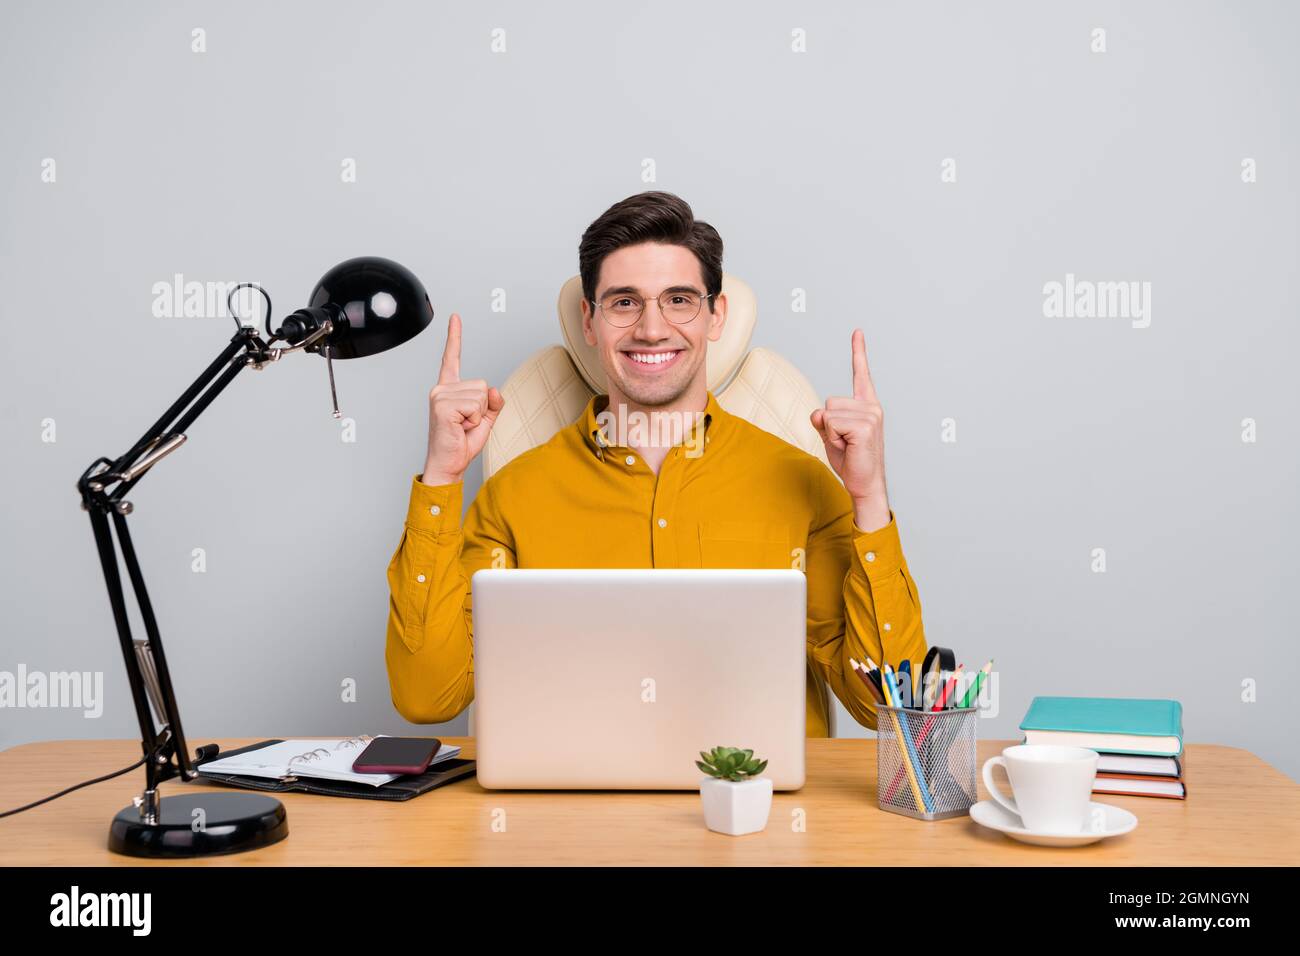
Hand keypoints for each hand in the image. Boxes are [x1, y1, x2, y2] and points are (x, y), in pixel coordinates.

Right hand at [422, 314, 504, 484]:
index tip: (455, 317)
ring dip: (478, 416)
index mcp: (449, 389)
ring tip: (462, 427)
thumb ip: (493, 403)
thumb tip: (495, 390)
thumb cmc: (461, 443)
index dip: (455, 338)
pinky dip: (474, 420)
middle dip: (482, 408)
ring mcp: (440, 395)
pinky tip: (459, 428)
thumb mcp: (485, 421)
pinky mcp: (443, 405)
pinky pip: (475, 406)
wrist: (447, 465)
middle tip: (466, 424)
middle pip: (482, 384)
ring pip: (481, 395)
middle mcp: (441, 389)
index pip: (452, 359)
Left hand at [810, 329, 890, 529]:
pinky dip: (833, 438)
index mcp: (867, 406)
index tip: (857, 332)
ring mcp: (870, 415)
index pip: (860, 374)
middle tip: (844, 443)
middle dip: (828, 424)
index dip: (858, 352)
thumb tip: (818, 413)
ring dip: (831, 433)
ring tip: (847, 446)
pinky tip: (849, 448)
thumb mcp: (831, 436)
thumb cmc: (851, 461)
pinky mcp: (865, 426)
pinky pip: (831, 423)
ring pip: (828, 413)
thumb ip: (823, 420)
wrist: (865, 485)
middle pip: (829, 402)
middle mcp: (871, 407)